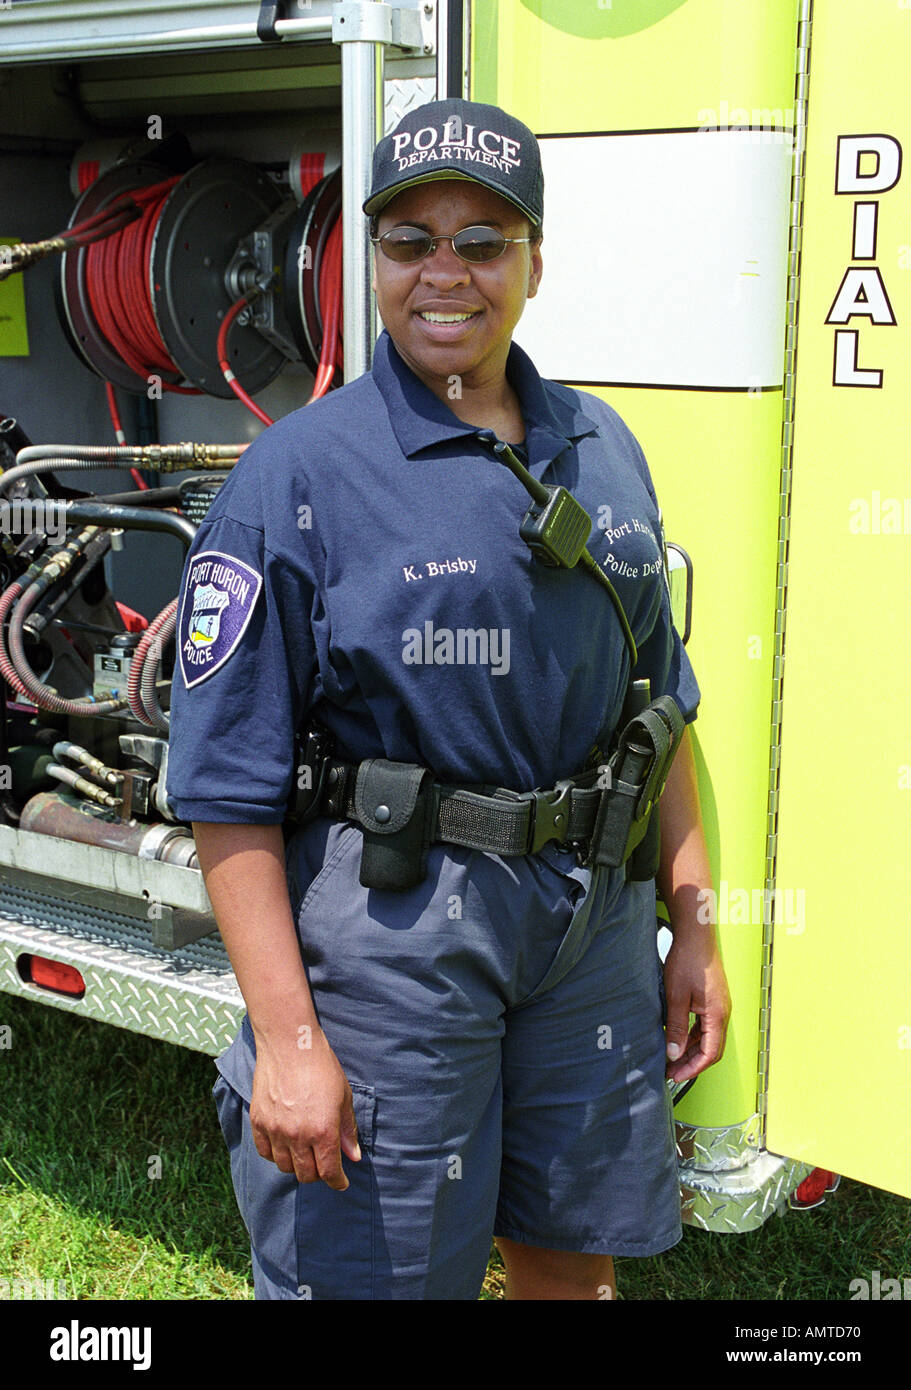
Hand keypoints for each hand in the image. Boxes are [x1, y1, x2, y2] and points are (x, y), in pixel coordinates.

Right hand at [249, 1023, 360, 1189]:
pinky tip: (284, 1145)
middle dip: (318, 1174)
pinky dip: (275, 1154)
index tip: (341, 1183)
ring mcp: (276, 1129)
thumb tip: (353, 1157)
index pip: (329, 1172)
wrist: (290, 1044)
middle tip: (323, 1164)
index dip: (337, 1182)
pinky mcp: (259, 1121)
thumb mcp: (344, 1097)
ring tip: (304, 1154)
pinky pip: (265, 1152)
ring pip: (285, 1166)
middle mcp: (298, 1135)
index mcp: (323, 1130)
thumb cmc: (322, 1067)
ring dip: (296, 1165)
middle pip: (306, 1174)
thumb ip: (347, 1130)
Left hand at [662, 924, 730, 1083]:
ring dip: (690, 1050)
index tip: (676, 1076)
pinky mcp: (712, 1000)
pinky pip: (704, 1025)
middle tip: (670, 1072)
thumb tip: (673, 1053)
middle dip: (691, 1063)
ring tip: (671, 1059)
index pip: (710, 1053)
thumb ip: (676, 1027)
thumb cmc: (687, 961)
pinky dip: (691, 1036)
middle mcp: (722, 1013)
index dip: (693, 1068)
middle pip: (710, 1048)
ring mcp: (718, 1006)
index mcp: (717, 1015)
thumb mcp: (676, 997)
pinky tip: (676, 1038)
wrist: (695, 935)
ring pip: (707, 1037)